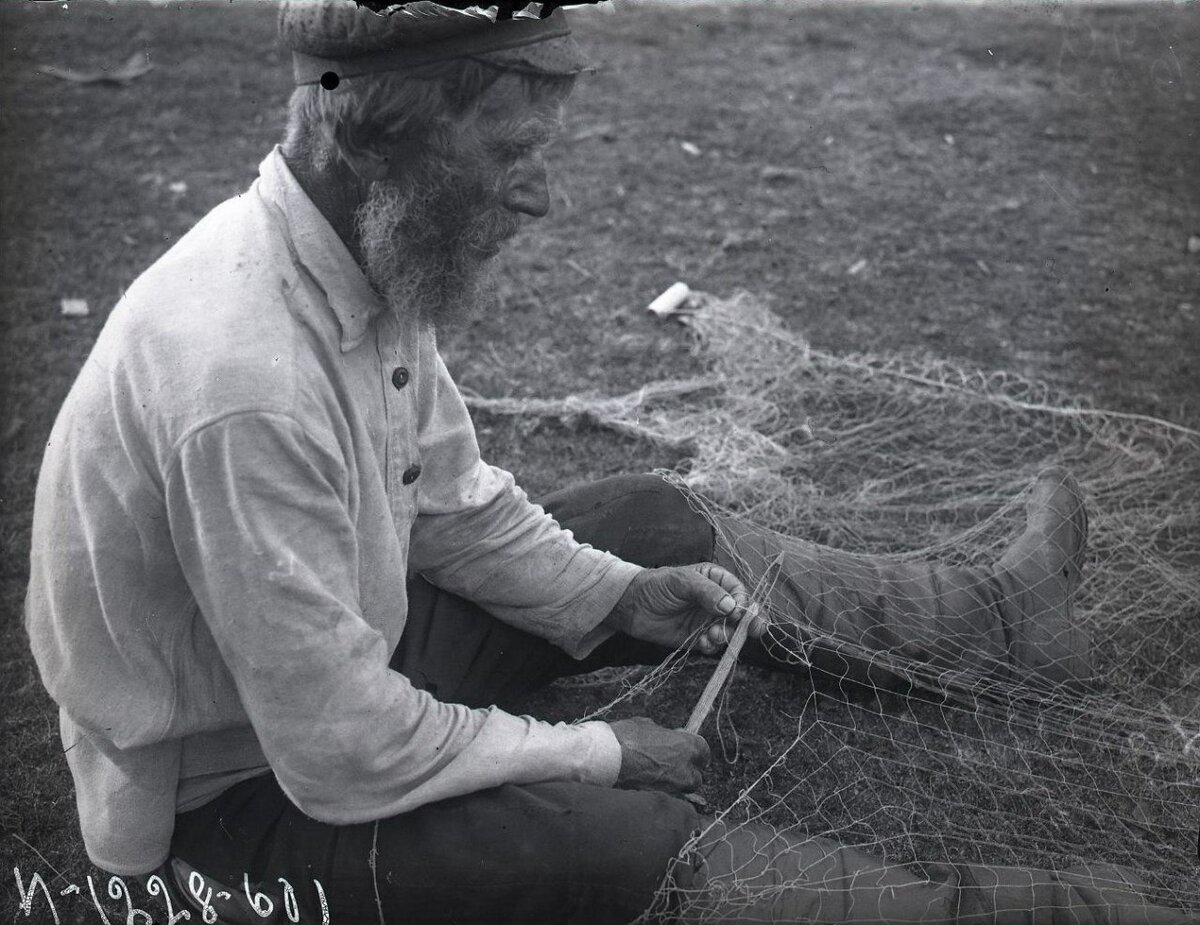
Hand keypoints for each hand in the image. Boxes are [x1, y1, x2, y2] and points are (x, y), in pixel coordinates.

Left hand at [607, 563, 761, 655]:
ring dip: (726, 636)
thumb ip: (706, 592)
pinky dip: (712, 646)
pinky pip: (713, 645)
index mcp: (716, 580)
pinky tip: (701, 642)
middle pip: (741, 614)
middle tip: (753, 631)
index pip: (739, 592)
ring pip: (729, 632)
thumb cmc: (656, 585)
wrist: (632, 606)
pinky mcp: (698, 638)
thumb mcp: (681, 581)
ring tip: (712, 635)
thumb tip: (731, 607)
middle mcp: (716, 601)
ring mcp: (708, 620)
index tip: (739, 612)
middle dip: (747, 623)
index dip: (744, 603)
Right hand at [610, 717, 709, 793]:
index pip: (704, 752)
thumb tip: (662, 738)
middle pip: (696, 776)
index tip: (685, 751)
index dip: (694, 752)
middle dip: (686, 773)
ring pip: (682, 791)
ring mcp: (675, 789)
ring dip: (673, 786)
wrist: (606, 760)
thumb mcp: (645, 725)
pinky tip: (646, 789)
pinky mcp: (661, 802)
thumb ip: (661, 735)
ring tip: (655, 779)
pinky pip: (668, 800)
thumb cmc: (625, 738)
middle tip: (669, 766)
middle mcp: (686, 770)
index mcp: (687, 746)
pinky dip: (660, 795)